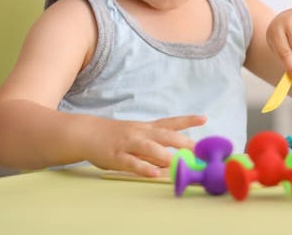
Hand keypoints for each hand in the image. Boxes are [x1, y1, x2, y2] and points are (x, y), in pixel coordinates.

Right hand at [82, 114, 206, 177]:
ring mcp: (129, 144)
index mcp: (147, 128)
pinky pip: (132, 163)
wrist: (87, 133)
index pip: (171, 122)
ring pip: (150, 148)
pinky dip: (144, 168)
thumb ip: (155, 145)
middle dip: (183, 142)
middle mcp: (141, 133)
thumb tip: (174, 157)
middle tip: (198, 150)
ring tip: (180, 163)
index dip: (188, 120)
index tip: (204, 118)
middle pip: (165, 135)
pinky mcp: (116, 156)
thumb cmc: (116, 136)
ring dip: (166, 156)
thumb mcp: (137, 135)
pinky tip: (154, 174)